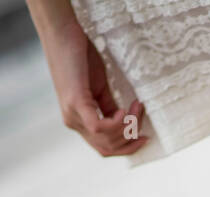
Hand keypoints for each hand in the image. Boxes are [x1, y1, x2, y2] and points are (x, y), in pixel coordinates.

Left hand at [30, 3, 148, 156]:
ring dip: (127, 127)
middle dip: (130, 136)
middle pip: (108, 148)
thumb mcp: (100, 87)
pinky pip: (98, 128)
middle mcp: (73, 122)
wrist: (61, 31)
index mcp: (79, 121)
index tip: (144, 136)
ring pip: (106, 140)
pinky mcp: (74, 103)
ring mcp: (72, 115)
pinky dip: (115, 124)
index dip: (127, 147)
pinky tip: (124, 112)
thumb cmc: (80, 55)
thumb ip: (109, 108)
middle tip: (141, 112)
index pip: (105, 147)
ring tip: (136, 107)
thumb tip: (126, 123)